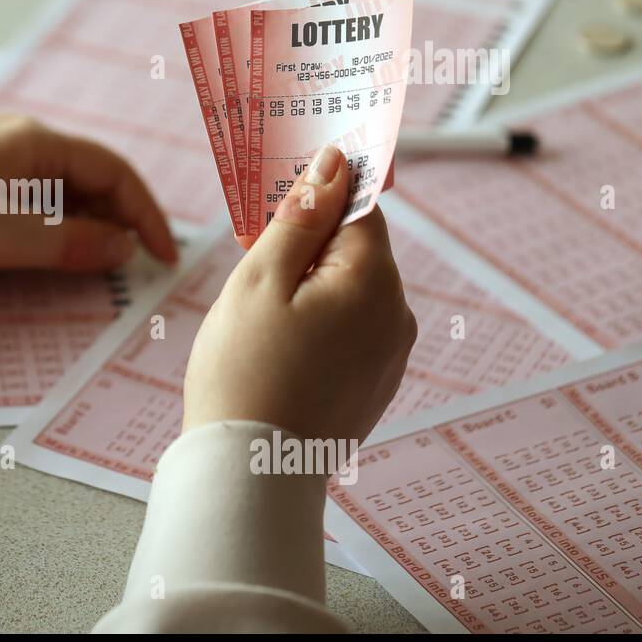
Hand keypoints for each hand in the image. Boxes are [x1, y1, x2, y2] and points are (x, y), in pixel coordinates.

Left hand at [0, 113, 177, 275]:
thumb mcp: (6, 239)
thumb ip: (71, 244)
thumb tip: (122, 248)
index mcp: (33, 140)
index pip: (112, 170)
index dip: (144, 213)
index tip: (162, 254)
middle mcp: (17, 136)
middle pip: (88, 174)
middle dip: (118, 217)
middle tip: (136, 261)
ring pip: (59, 185)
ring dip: (85, 220)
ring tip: (98, 260)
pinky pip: (31, 191)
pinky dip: (52, 218)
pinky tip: (51, 246)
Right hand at [181, 145, 415, 443]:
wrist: (251, 475)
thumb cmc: (245, 375)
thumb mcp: (259, 281)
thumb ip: (299, 219)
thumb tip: (332, 167)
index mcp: (373, 281)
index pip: (358, 206)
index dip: (317, 194)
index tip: (279, 197)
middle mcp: (396, 315)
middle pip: (354, 250)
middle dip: (306, 247)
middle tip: (250, 268)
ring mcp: (390, 355)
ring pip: (349, 292)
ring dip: (308, 288)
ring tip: (259, 320)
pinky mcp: (375, 385)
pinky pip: (349, 332)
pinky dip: (317, 326)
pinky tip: (277, 350)